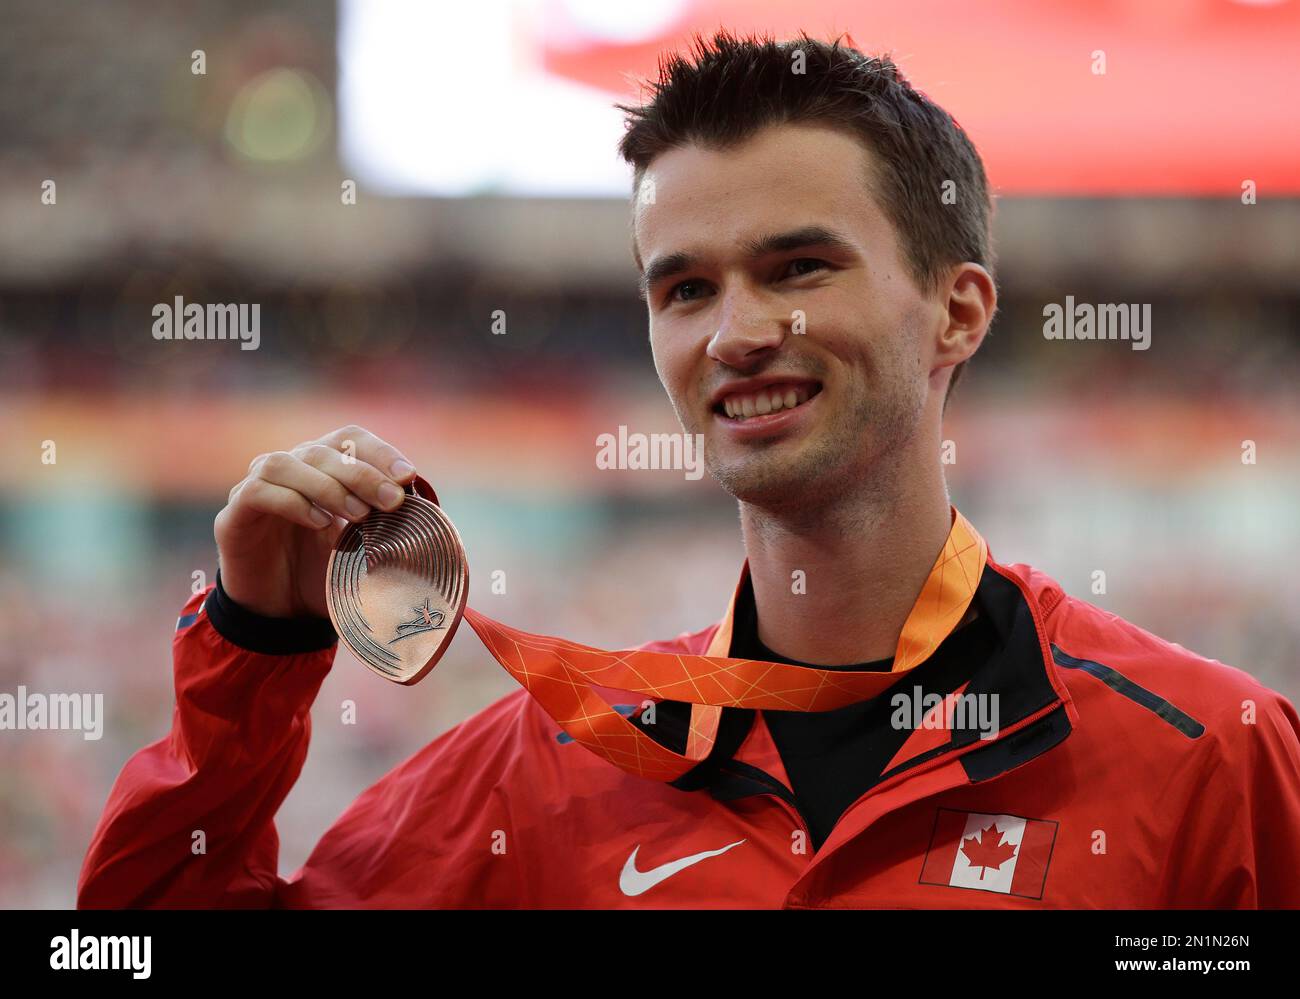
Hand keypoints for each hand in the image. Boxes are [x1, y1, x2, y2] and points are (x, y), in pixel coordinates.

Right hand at [214, 425, 416, 618]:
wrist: (279, 617)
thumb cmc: (323, 575)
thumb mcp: (363, 550)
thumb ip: (387, 528)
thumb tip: (429, 511)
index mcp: (322, 468)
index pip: (349, 439)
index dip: (379, 451)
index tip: (407, 475)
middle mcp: (289, 469)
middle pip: (324, 450)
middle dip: (363, 473)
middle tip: (392, 501)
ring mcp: (258, 488)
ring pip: (288, 463)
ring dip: (329, 485)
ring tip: (358, 516)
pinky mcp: (234, 515)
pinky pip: (259, 491)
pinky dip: (293, 501)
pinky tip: (320, 523)